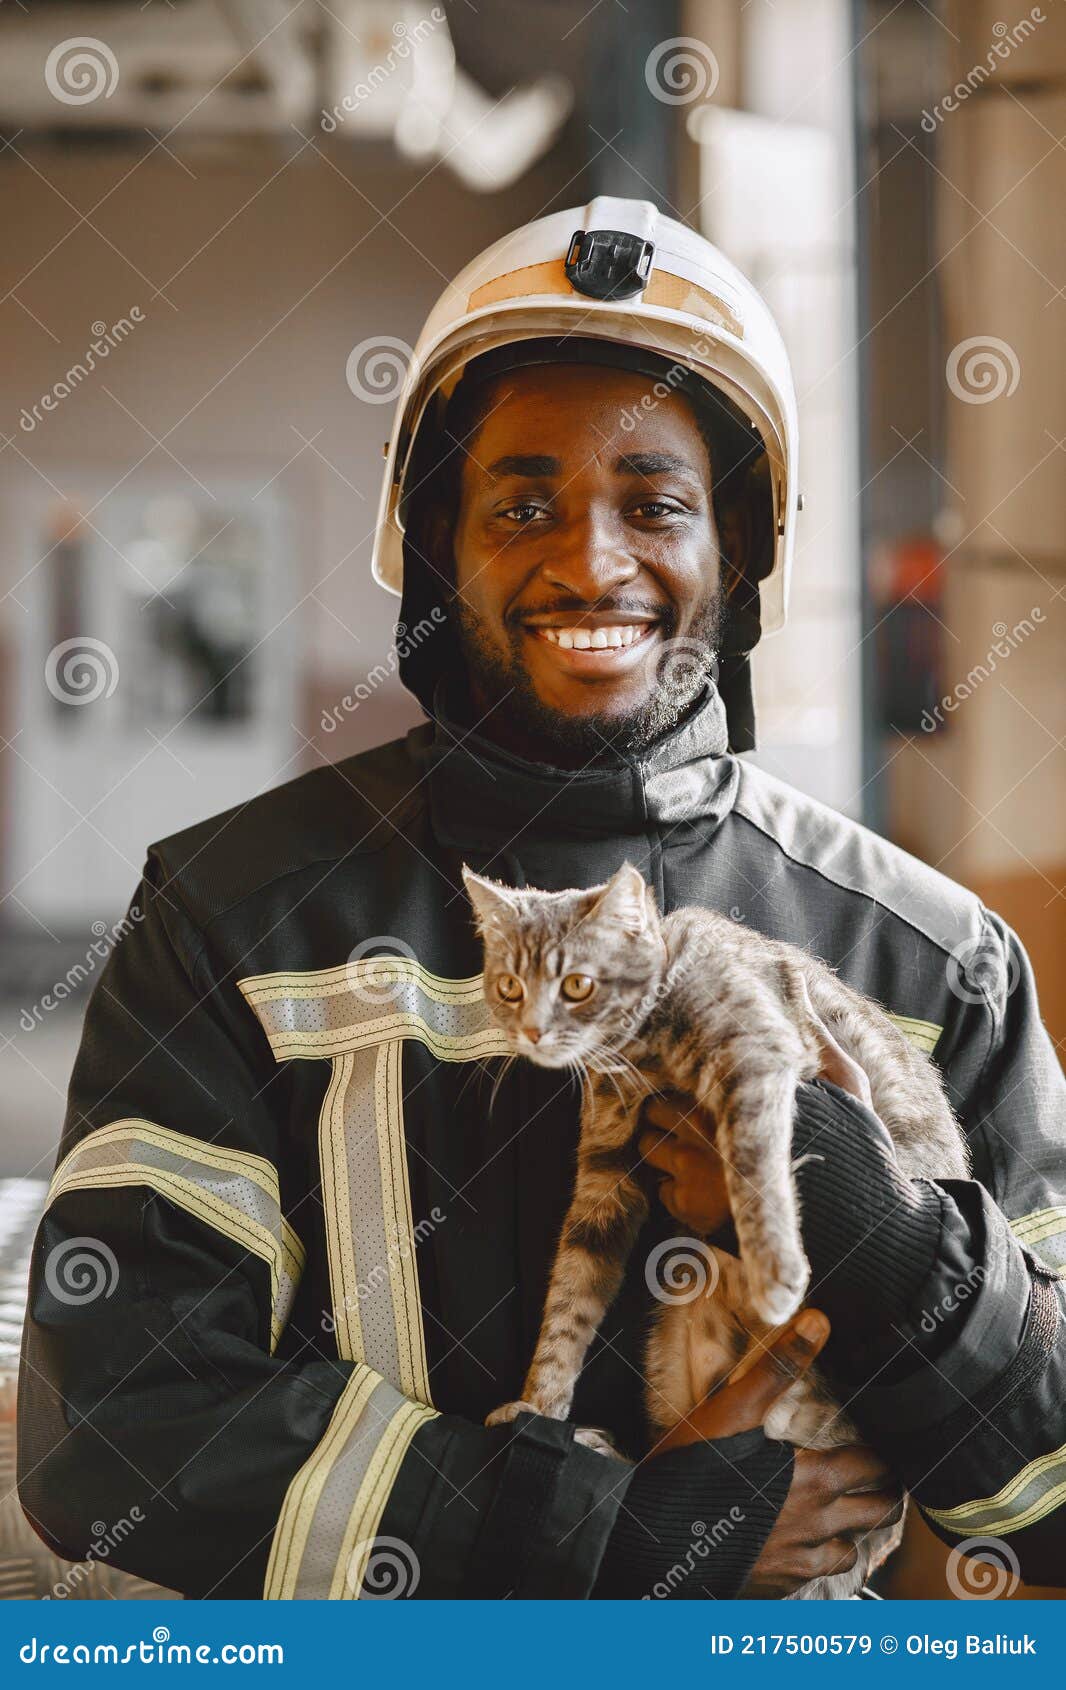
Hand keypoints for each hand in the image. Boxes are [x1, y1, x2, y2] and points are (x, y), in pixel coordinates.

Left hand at [637, 1000, 873, 1233]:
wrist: (856, 1226)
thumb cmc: (854, 1149)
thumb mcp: (846, 1082)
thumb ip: (814, 1034)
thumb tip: (799, 980)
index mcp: (737, 1089)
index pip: (677, 1068)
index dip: (683, 1073)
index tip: (692, 1077)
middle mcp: (707, 1123)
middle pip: (653, 1106)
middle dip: (667, 1110)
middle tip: (690, 1120)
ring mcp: (695, 1167)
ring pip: (648, 1146)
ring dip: (663, 1148)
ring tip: (693, 1154)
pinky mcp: (692, 1209)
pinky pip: (660, 1190)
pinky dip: (675, 1189)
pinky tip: (704, 1188)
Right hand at [655, 1310, 902, 1595]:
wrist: (652, 1541)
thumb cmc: (691, 1472)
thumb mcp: (733, 1409)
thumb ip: (778, 1367)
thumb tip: (818, 1321)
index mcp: (815, 1481)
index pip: (873, 1468)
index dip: (884, 1457)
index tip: (886, 1449)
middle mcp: (815, 1526)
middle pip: (875, 1514)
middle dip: (882, 1495)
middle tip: (879, 1481)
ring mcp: (797, 1563)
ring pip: (849, 1554)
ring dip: (851, 1533)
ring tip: (842, 1515)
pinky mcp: (775, 1587)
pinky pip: (814, 1578)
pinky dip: (816, 1561)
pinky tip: (799, 1546)